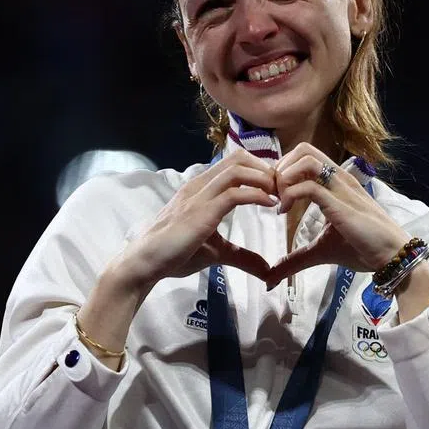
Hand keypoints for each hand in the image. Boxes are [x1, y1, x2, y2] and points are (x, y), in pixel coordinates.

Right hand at [117, 149, 278, 288]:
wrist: (145, 262)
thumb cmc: (174, 254)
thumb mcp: (215, 252)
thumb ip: (241, 256)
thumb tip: (265, 270)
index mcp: (201, 188)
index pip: (235, 162)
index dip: (261, 170)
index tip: (277, 188)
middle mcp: (200, 185)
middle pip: (240, 157)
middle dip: (266, 168)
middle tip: (282, 189)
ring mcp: (200, 195)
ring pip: (239, 169)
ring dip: (265, 178)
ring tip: (279, 195)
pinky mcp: (202, 211)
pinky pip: (235, 193)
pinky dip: (257, 195)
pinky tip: (270, 205)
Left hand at [266, 143, 409, 288]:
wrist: (391, 256)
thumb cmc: (363, 249)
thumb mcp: (321, 251)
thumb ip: (296, 259)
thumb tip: (272, 276)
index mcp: (336, 183)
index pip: (305, 157)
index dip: (283, 171)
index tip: (274, 195)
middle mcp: (339, 178)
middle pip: (303, 149)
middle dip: (281, 168)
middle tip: (273, 194)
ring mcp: (341, 188)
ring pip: (305, 160)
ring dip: (284, 177)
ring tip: (279, 201)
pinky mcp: (340, 203)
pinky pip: (309, 186)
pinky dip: (289, 195)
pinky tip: (284, 212)